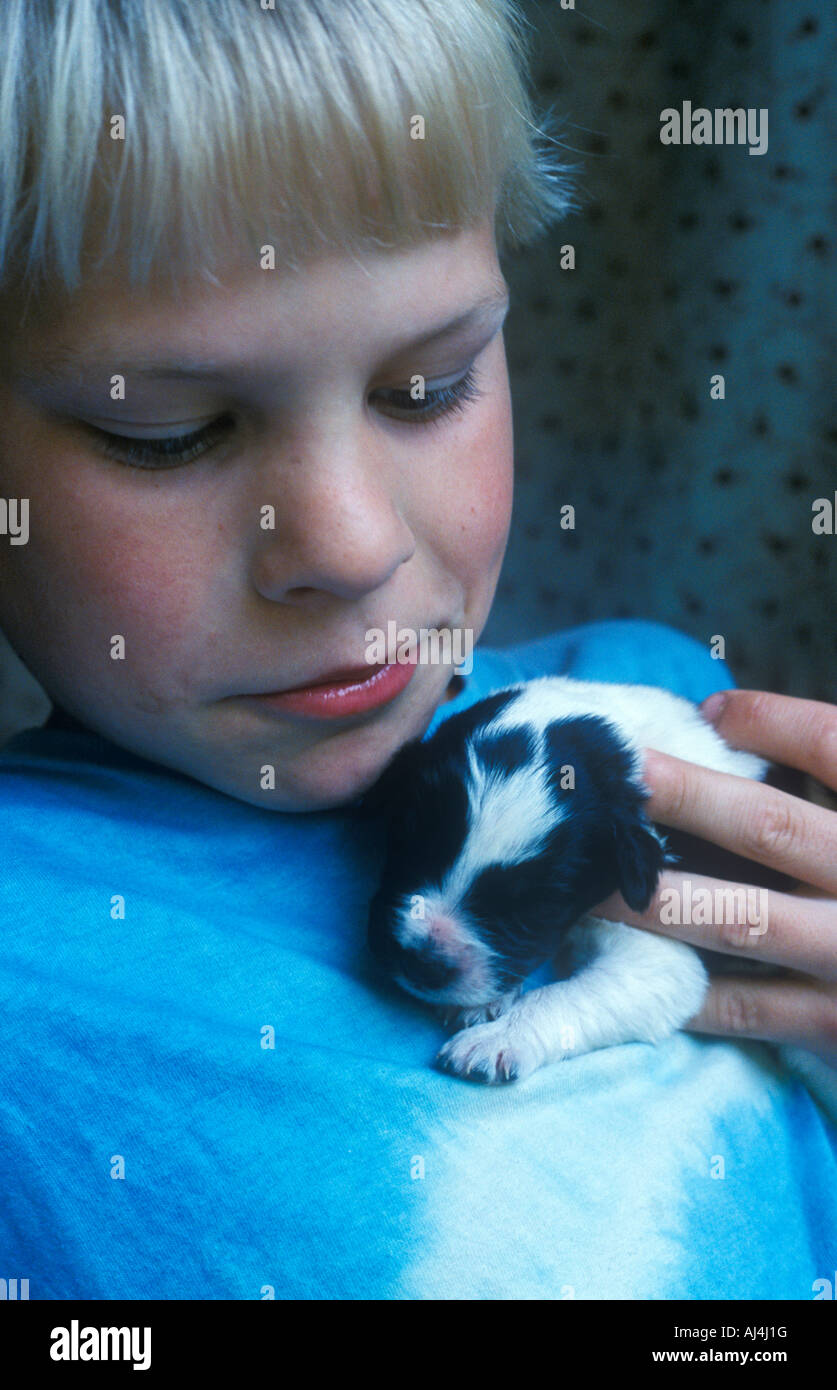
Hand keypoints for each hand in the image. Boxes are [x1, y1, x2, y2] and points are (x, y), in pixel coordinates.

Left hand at [596, 690, 836, 1066]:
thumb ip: (826, 779)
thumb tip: (723, 717)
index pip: (835, 747)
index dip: (772, 722)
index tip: (710, 710)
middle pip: (769, 825)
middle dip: (682, 794)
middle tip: (613, 772)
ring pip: (736, 916)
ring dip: (654, 894)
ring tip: (588, 873)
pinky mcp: (835, 1026)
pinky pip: (744, 1005)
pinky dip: (684, 982)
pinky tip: (628, 961)